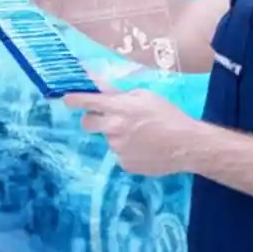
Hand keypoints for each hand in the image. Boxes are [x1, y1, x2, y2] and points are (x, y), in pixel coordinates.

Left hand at [63, 78, 196, 176]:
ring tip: (141, 135)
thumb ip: (119, 93)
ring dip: (117, 135)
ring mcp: (117, 149)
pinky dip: (128, 150)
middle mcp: (112, 129)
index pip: (85, 102)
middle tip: (107, 118)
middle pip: (87, 124)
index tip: (66, 99)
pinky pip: (120, 154)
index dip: (73, 99)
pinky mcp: (124, 164)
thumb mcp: (145, 96)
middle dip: (93, 119)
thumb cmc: (168, 115)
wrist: (186, 144)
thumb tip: (99, 87)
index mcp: (117, 108)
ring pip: (108, 139)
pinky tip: (145, 148)